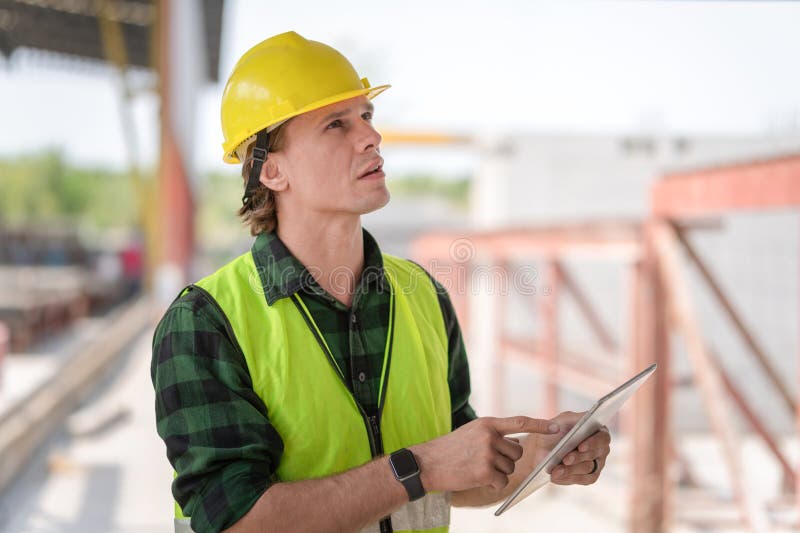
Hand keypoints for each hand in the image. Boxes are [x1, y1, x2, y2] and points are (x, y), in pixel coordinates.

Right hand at [410, 416, 559, 492]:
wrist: (427, 463)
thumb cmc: (449, 449)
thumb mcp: (471, 433)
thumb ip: (493, 434)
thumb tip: (517, 444)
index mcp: (487, 423)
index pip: (520, 422)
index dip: (540, 425)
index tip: (557, 428)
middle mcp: (490, 436)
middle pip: (517, 452)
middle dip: (507, 460)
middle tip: (486, 461)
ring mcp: (488, 453)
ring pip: (510, 468)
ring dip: (498, 473)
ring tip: (476, 468)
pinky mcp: (485, 471)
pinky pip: (502, 482)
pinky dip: (492, 484)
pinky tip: (476, 478)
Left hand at [540, 411, 611, 485]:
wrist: (541, 447)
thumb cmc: (555, 430)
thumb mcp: (563, 420)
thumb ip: (576, 417)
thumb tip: (587, 416)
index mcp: (598, 431)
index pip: (603, 437)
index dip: (593, 443)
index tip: (580, 446)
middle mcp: (601, 448)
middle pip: (594, 455)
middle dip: (578, 457)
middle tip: (565, 459)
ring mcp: (597, 464)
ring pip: (587, 469)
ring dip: (571, 469)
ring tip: (556, 470)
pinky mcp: (589, 477)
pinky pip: (582, 480)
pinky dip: (568, 478)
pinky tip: (556, 476)